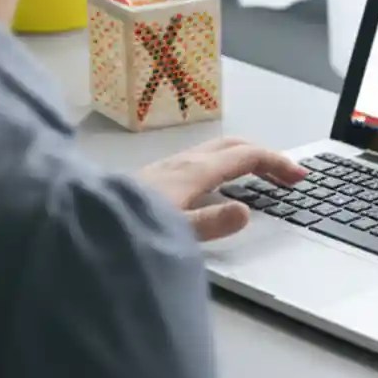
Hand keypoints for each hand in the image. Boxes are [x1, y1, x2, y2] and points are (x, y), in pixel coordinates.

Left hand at [136, 137, 307, 240]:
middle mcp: (183, 162)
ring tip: (262, 178)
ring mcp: (169, 166)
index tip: (299, 177)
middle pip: (234, 147)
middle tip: (288, 175)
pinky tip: (220, 187)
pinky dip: (226, 166)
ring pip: (217, 152)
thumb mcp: (172, 230)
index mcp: (193, 171)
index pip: (246, 156)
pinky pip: (203, 161)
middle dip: (266, 156)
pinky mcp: (157, 176)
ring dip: (246, 159)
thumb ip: (210, 223)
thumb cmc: (122, 226)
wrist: (77, 219)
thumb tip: (246, 212)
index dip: (277, 163)